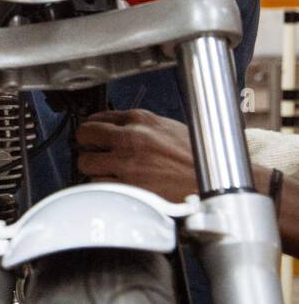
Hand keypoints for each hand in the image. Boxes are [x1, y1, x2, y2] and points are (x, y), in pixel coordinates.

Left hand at [76, 109, 199, 202]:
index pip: (100, 117)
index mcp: (143, 119)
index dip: (93, 126)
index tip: (91, 132)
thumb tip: (116, 128)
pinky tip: (113, 184)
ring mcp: (127, 163)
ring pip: (86, 162)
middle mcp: (131, 138)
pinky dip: (101, 185)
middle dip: (85, 143)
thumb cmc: (199, 157)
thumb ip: (142, 126)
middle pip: (85, 134)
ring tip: (103, 170)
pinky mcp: (128, 186)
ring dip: (91, 167)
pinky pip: (97, 184)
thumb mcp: (170, 128)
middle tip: (90, 150)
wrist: (216, 181)